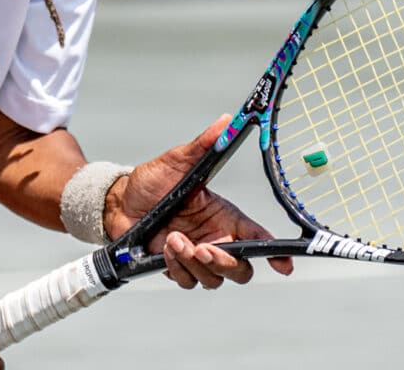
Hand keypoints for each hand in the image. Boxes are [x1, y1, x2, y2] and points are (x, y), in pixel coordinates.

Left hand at [103, 116, 294, 290]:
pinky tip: (166, 249)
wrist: (120, 202)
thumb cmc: (151, 182)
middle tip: (205, 248)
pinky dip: (177, 267)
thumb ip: (203, 145)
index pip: (258, 238)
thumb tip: (226, 122)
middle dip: (227, 264)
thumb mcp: (178, 161)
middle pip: (240, 269)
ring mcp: (196, 256)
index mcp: (224, 217)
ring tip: (174, 239)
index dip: (275, 253)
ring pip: (213, 278)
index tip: (283, 263)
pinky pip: (187, 280)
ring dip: (195, 262)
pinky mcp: (176, 267)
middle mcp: (214, 239)